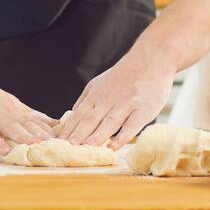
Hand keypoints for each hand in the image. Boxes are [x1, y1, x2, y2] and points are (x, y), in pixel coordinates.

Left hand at [58, 51, 175, 149]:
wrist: (150, 60)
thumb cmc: (125, 75)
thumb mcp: (99, 82)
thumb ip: (86, 98)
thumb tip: (71, 114)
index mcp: (96, 95)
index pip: (79, 114)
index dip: (69, 129)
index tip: (59, 142)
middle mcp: (108, 100)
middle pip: (90, 120)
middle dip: (78, 134)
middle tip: (68, 149)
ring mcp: (126, 105)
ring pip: (109, 122)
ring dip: (97, 135)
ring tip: (86, 148)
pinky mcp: (142, 110)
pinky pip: (131, 125)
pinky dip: (122, 136)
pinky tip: (115, 146)